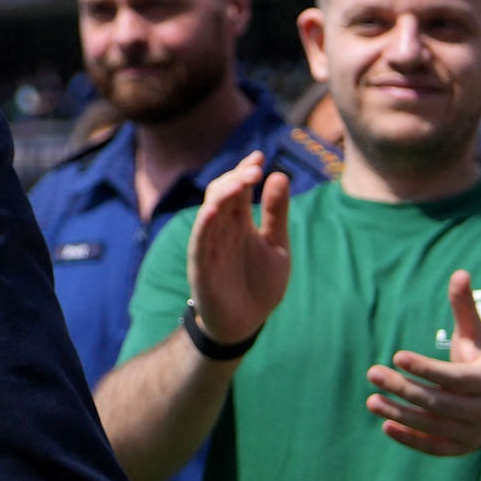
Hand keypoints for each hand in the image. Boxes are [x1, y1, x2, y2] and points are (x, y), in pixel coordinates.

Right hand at [184, 153, 291, 349]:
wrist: (247, 323)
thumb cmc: (260, 284)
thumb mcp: (277, 245)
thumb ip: (276, 213)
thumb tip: (280, 175)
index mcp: (239, 222)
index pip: (237, 188)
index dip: (245, 170)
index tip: (260, 156)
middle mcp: (221, 230)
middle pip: (221, 195)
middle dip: (236, 179)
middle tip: (254, 169)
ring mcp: (210, 247)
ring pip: (210, 213)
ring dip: (221, 196)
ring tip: (239, 182)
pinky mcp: (202, 267)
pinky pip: (200, 243)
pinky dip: (204, 226)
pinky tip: (212, 211)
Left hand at [369, 270, 480, 458]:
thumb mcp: (478, 338)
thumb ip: (465, 309)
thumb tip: (460, 272)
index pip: (452, 377)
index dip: (425, 368)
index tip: (397, 356)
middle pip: (437, 401)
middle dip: (403, 388)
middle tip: (372, 373)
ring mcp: (471, 433)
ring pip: (432, 424)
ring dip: (400, 413)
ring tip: (371, 400)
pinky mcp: (460, 448)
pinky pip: (433, 446)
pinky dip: (410, 438)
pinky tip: (386, 424)